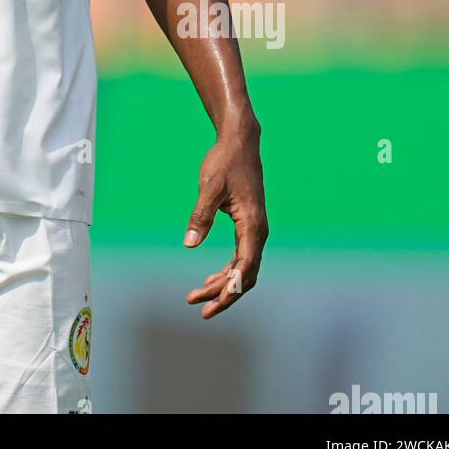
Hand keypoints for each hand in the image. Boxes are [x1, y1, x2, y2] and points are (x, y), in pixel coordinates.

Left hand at [183, 123, 267, 318]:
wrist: (240, 142)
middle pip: (244, 274)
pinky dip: (226, 271)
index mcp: (252, 225)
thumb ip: (200, 216)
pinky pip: (240, 257)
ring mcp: (254, 230)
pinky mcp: (248, 226)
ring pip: (242, 269)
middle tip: (196, 306)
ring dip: (222, 284)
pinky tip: (209, 279)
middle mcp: (258, 232)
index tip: (212, 305)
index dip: (229, 290)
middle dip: (222, 293)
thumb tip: (189, 243)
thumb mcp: (210, 187)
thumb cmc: (225, 162)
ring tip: (197, 296)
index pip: (243, 268)